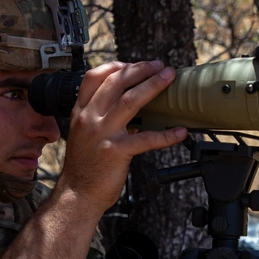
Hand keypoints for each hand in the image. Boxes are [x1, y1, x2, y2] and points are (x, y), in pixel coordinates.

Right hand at [59, 60, 186, 211]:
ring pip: (130, 100)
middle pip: (116, 82)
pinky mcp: (116, 151)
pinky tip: (180, 132)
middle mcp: (89, 118)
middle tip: (160, 65)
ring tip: (169, 78)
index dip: (116, 66)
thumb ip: (102, 118)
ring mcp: (102, 134)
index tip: (134, 64)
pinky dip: (166, 134)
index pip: (94, 77)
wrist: (78, 194)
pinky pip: (146, 138)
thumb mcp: (86, 135)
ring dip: (153, 85)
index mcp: (81, 112)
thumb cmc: (84, 167)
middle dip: (140, 69)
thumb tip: (132, 109)